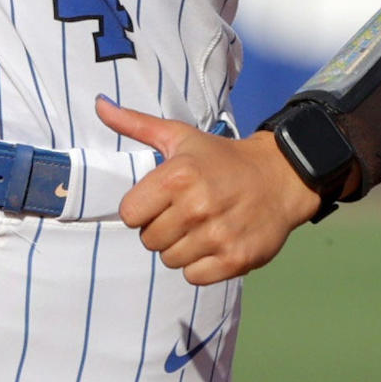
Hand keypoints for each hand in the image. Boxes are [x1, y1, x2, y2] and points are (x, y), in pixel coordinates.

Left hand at [98, 100, 323, 285]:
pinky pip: (194, 277)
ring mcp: (218, 236)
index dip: (143, 209)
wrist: (281, 176)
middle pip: (149, 241)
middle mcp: (197, 207)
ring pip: (170, 260)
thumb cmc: (222, 158)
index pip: (130, 215)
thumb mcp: (179, 136)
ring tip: (203, 227)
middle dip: (163, 229)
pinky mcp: (235, 259)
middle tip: (187, 213)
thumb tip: (98, 104)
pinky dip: (201, 265)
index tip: (163, 200)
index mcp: (177, 177)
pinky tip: (215, 244)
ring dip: (182, 248)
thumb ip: (136, 124)